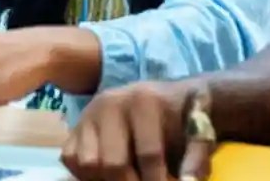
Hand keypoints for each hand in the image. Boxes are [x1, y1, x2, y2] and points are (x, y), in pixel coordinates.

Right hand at [61, 79, 213, 180]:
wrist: (164, 97)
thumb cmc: (182, 117)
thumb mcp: (199, 130)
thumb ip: (197, 158)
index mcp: (143, 100)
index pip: (148, 154)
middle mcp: (110, 103)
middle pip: (113, 163)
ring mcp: (89, 114)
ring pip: (88, 163)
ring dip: (107, 180)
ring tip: (130, 178)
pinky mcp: (76, 126)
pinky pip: (70, 159)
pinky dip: (87, 174)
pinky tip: (109, 175)